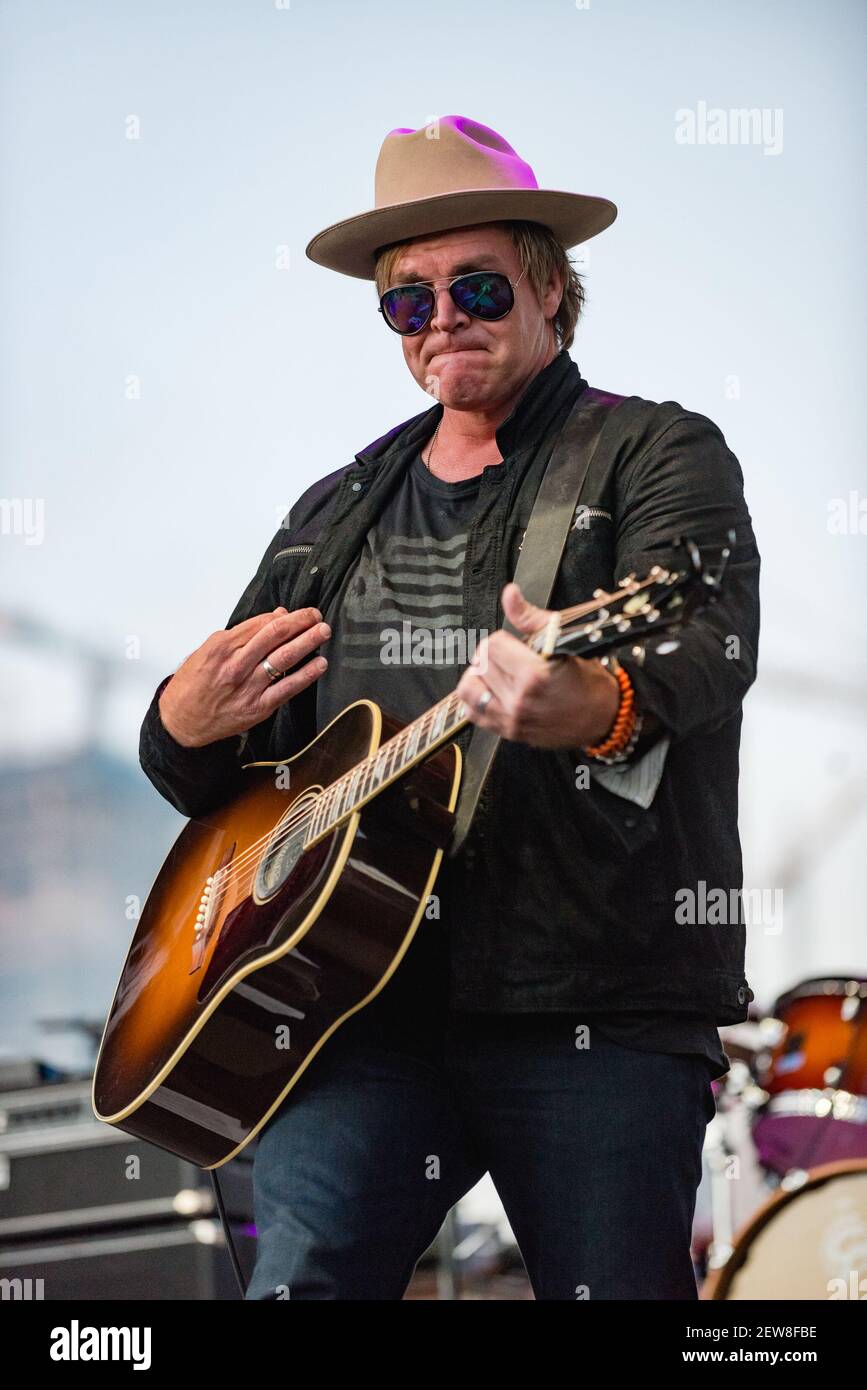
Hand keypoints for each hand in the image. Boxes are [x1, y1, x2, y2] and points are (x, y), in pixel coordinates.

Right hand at [158, 607, 330, 747]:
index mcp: (221, 647)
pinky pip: (287, 688)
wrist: (182, 722)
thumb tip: (275, 617)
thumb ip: (242, 635)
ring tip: (323, 631)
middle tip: (316, 615)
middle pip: (274, 635)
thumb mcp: (208, 651)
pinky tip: (320, 664)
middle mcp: (235, 664)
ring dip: (307, 642)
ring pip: (283, 658)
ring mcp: (248, 686)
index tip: (298, 613)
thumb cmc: (193, 685)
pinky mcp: (257, 707)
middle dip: (299, 622)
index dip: (284, 616)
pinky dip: (306, 675)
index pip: (261, 624)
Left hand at [454, 583, 620, 749]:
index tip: (516, 644)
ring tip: (497, 672)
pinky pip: (473, 713)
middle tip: (510, 657)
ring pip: (469, 688)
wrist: (604, 715)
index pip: (492, 645)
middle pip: (480, 664)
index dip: (504, 639)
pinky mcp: (509, 731)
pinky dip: (477, 699)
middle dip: (494, 655)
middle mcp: (519, 700)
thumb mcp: (562, 639)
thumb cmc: (588, 680)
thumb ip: (529, 617)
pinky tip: (491, 690)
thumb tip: (510, 594)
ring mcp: (512, 719)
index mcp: (533, 675)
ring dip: (480, 676)